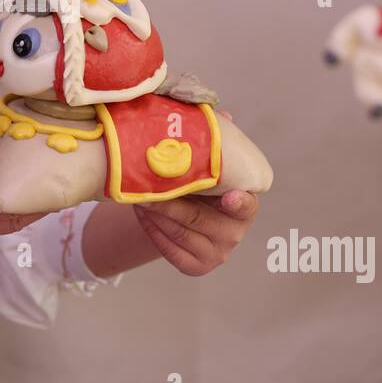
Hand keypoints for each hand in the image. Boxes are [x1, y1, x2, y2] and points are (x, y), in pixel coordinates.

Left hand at [129, 104, 261, 275]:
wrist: (183, 216)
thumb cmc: (199, 184)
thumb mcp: (207, 164)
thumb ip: (215, 143)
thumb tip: (221, 116)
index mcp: (244, 205)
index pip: (246, 206)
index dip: (239, 202)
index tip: (230, 195)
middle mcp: (235, 232)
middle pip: (199, 218)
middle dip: (170, 201)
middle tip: (146, 184)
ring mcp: (218, 252)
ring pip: (181, 233)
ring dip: (156, 213)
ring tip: (135, 195)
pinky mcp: (197, 266)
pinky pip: (170, 249)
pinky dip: (153, 230)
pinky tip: (141, 213)